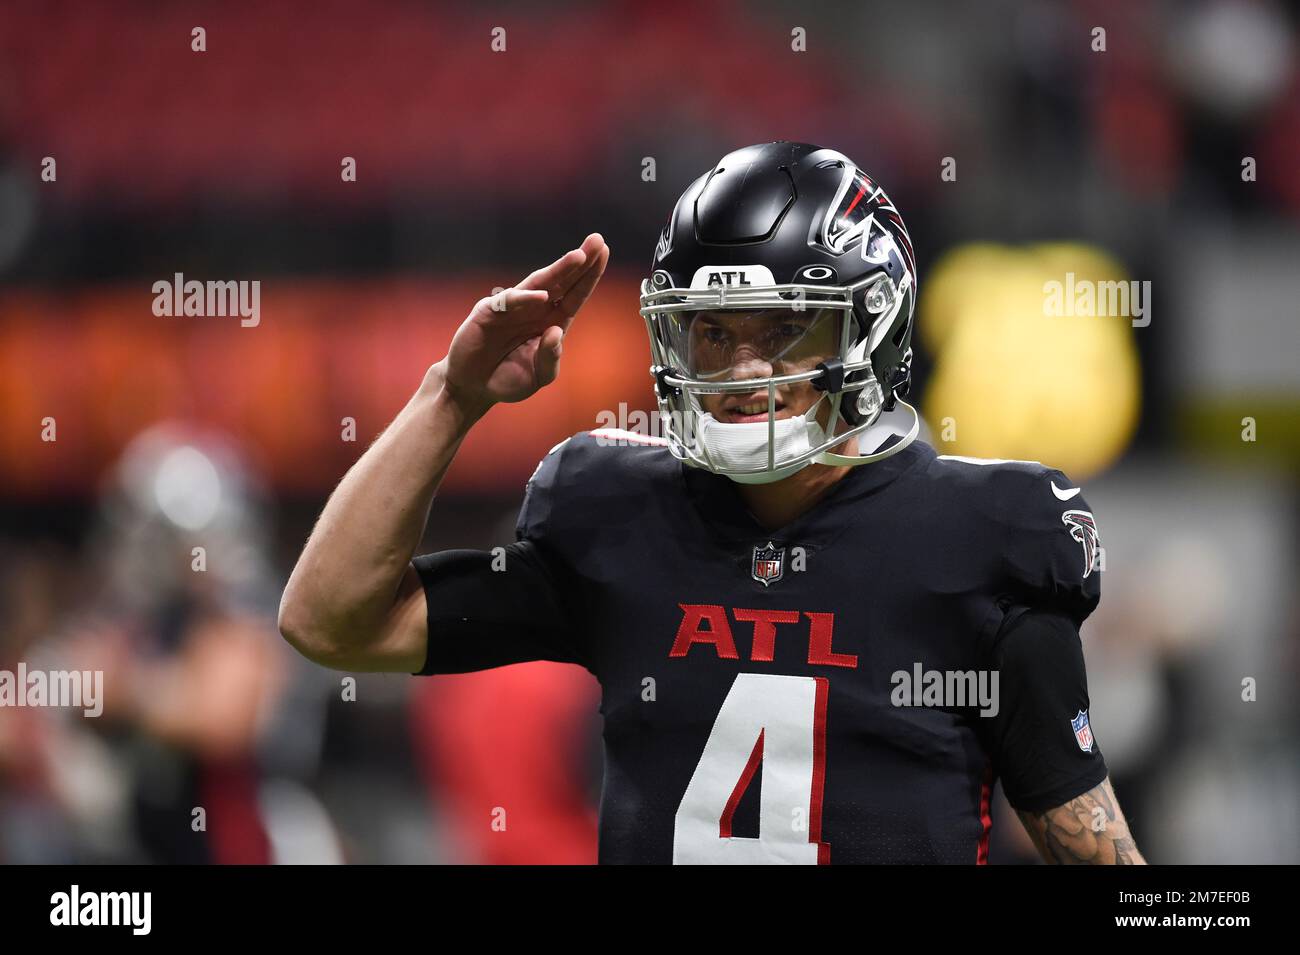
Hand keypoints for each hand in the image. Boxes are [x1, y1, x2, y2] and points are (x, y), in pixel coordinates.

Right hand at [438, 233, 609, 418]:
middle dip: (580, 261)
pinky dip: (524, 299)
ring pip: (538, 284)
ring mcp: (512, 308)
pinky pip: (508, 302)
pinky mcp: (488, 312)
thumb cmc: (508, 378)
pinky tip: (542, 296)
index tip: (605, 252)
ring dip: (558, 270)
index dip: (589, 276)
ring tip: (579, 257)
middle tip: (598, 240)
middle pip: (561, 281)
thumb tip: (556, 332)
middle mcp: (535, 309)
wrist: (473, 386)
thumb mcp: (538, 377)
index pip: (575, 295)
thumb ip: (550, 359)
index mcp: (552, 322)